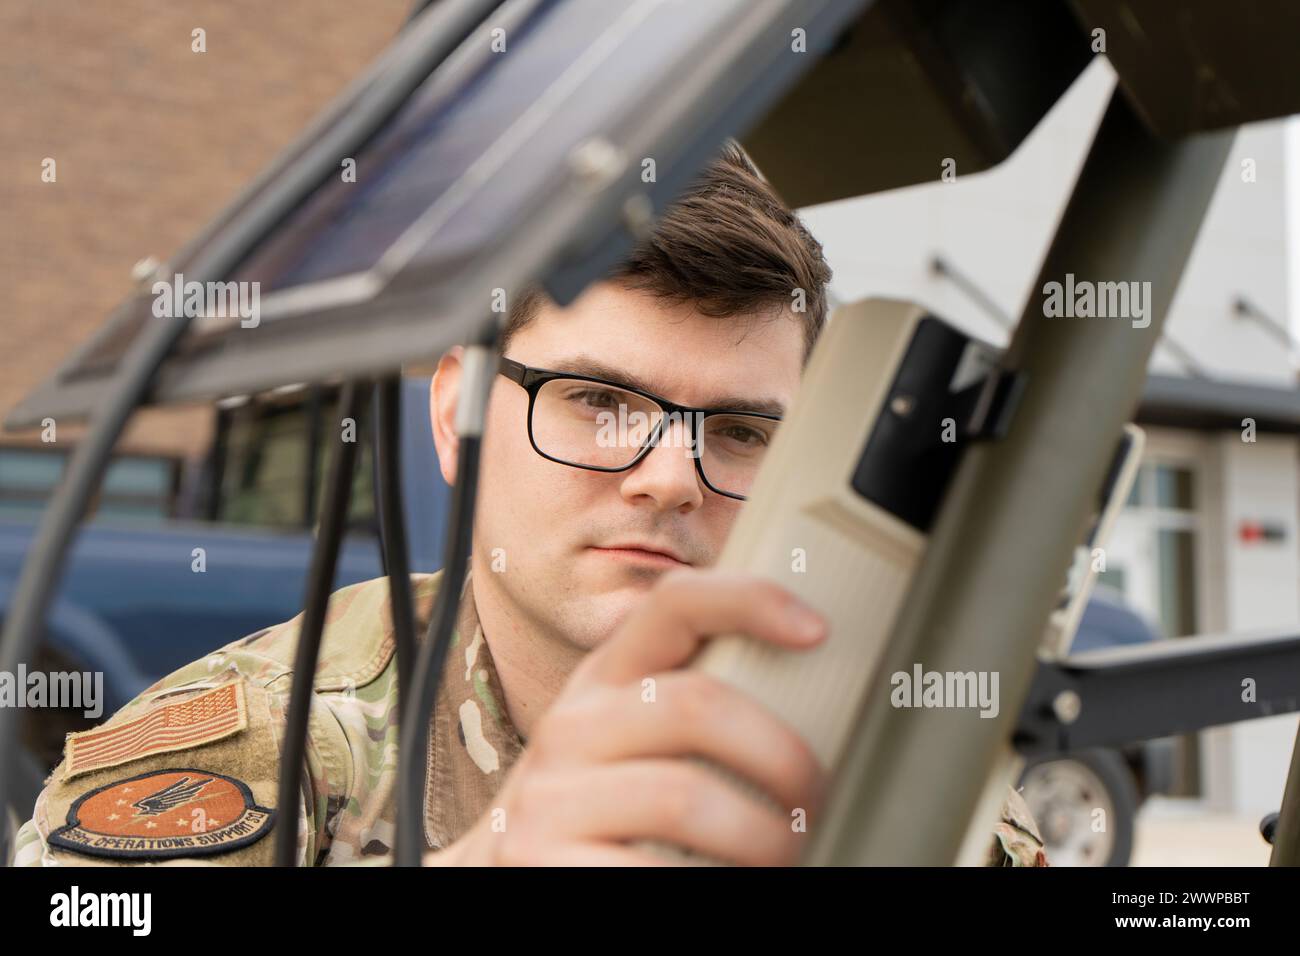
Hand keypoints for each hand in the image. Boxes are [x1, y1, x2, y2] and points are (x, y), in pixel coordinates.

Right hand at [441, 569, 828, 865]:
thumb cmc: (602, 807)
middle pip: (696, 704)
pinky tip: (726, 884)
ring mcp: (550, 795)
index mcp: (606, 678)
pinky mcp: (540, 861)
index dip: (748, 600)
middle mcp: (572, 725)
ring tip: (785, 854)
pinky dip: (712, 883)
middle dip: (783, 757)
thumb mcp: (630, 738)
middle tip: (815, 799)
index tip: (817, 629)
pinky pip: (655, 872)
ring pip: (685, 796)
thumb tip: (814, 677)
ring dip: (762, 836)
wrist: (503, 873)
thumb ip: (689, 704)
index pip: (673, 603)